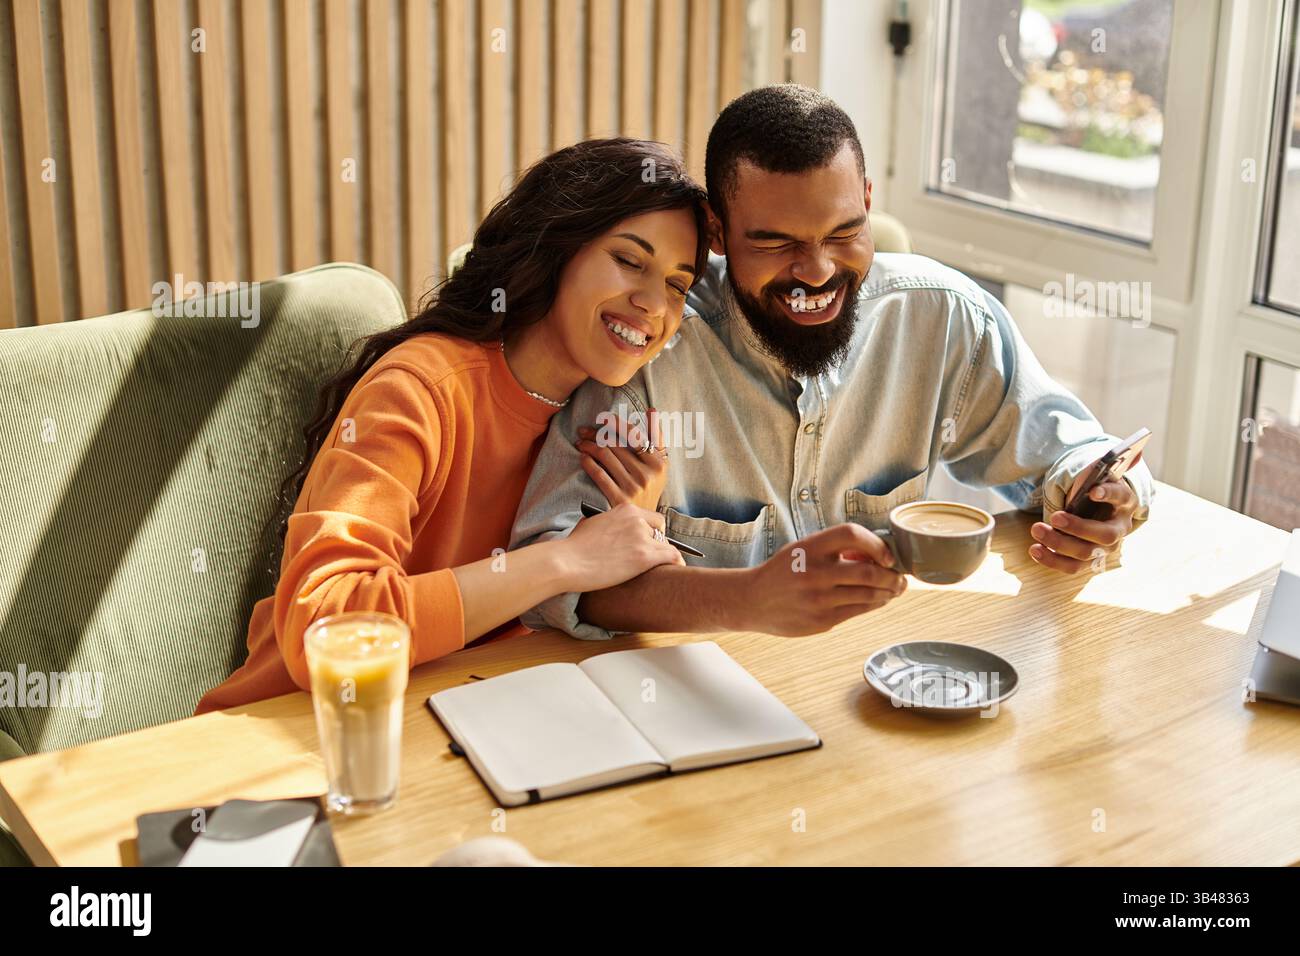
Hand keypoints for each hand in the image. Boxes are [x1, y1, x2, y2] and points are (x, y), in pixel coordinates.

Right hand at [553, 502, 682, 592]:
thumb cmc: (573, 547)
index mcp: (625, 509)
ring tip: (662, 570)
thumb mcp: (592, 524)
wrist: (566, 562)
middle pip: (660, 532)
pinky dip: (677, 563)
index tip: (649, 544)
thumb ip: (609, 523)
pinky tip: (677, 571)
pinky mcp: (644, 556)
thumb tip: (610, 529)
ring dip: (663, 557)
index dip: (652, 533)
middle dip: (657, 545)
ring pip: (666, 546)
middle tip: (650, 560)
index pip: (651, 519)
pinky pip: (672, 556)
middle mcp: (636, 519)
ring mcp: (641, 537)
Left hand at [575, 407, 668, 511]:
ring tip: (580, 442)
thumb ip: (657, 438)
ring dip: (589, 446)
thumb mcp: (660, 465)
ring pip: (605, 457)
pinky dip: (589, 463)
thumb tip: (652, 410)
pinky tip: (583, 457)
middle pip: (616, 446)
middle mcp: (647, 475)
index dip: (616, 423)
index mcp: (658, 463)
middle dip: (596, 434)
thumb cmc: (650, 487)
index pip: (634, 435)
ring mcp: (633, 488)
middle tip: (583, 430)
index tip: (602, 417)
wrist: (644, 522)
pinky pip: (599, 475)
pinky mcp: (619, 500)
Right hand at [741, 524, 906, 635]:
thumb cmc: (783, 572)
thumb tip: (880, 554)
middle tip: (900, 577)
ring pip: (869, 595)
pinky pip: (859, 611)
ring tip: (894, 589)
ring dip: (889, 592)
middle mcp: (814, 572)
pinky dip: (875, 604)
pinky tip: (878, 600)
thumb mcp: (803, 549)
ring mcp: (818, 599)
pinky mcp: (822, 621)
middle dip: (892, 576)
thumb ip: (835, 549)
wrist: (752, 601)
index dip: (876, 543)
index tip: (886, 554)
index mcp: (809, 547)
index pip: (851, 534)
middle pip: (868, 571)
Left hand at [1029, 479, 1138, 573]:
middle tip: (1055, 517)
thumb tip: (1085, 476)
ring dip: (1059, 543)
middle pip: (1105, 534)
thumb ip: (1088, 476)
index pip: (1120, 496)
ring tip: (1037, 529)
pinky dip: (1052, 560)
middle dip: (1078, 527)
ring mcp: (1107, 548)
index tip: (1092, 491)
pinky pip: (1072, 566)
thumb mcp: (1093, 478)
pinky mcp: (1090, 561)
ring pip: (1086, 552)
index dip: (1108, 494)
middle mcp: (1120, 528)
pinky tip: (1035, 549)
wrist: (1097, 510)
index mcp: (1124, 501)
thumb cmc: (1093, 491)